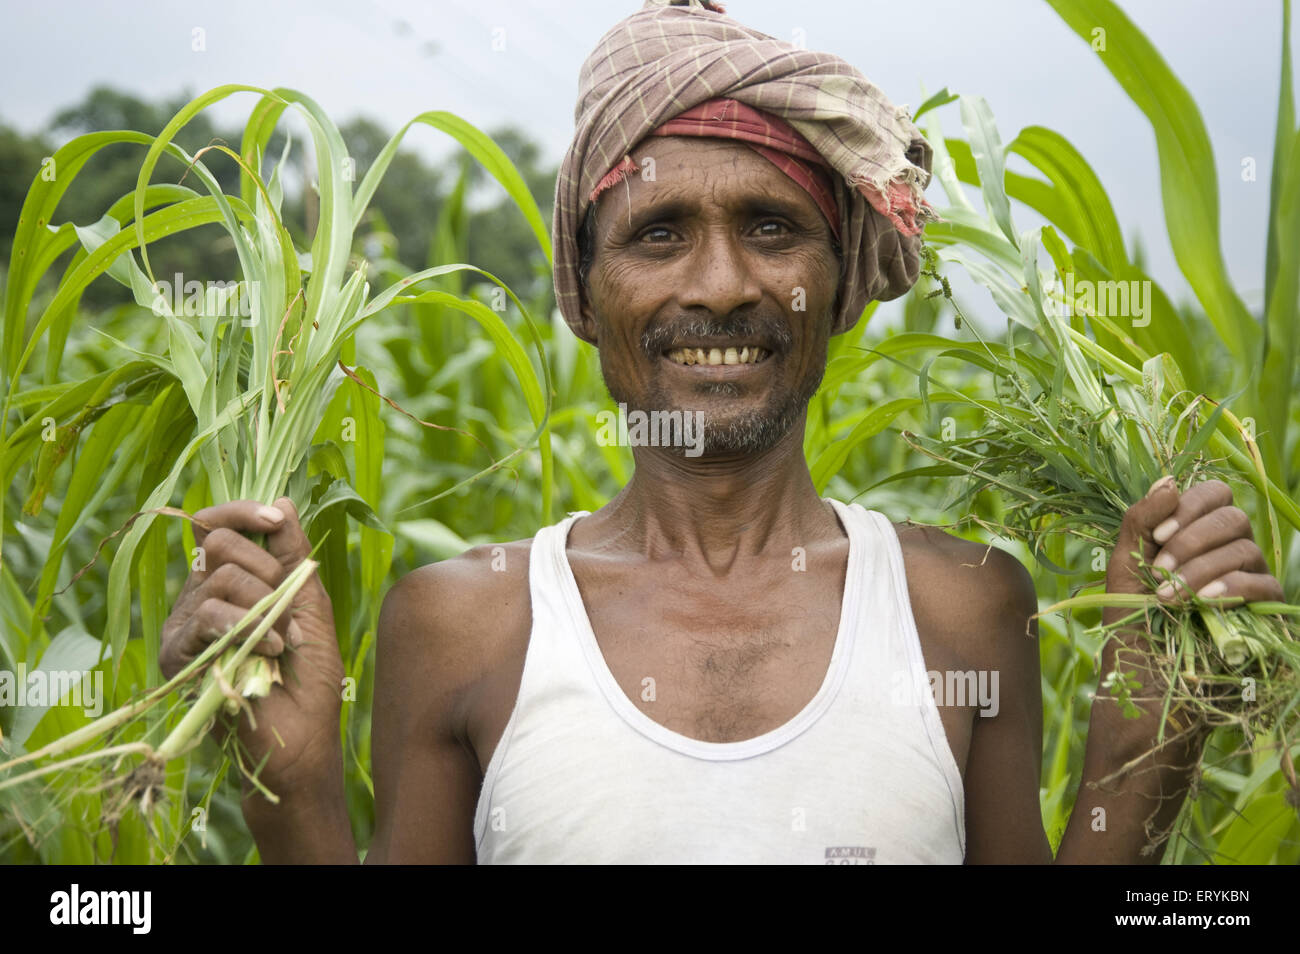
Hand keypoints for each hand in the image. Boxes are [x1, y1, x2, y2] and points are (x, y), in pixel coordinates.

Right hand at [160, 496, 344, 800]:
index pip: (218, 527)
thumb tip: (280, 499)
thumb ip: (292, 554)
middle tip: (288, 610)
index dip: (243, 512)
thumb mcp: (310, 602)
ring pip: (219, 576)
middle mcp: (199, 599)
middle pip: (219, 543)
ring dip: (266, 603)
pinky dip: (248, 625)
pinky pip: (207, 615)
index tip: (275, 520)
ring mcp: (184, 627)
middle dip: (267, 569)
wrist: (301, 740)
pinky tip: (270, 650)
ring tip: (283, 640)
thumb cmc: (309, 676)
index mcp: (229, 583)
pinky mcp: (176, 656)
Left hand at [1105, 476, 1283, 627]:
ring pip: (1244, 549)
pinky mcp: (1264, 607)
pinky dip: (1230, 587)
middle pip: (1232, 518)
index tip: (1158, 536)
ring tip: (1169, 597)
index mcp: (1197, 530)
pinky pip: (1263, 583)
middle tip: (1159, 572)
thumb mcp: (1125, 562)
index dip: (1189, 508)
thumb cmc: (1132, 614)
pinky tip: (1203, 602)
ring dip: (1200, 570)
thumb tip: (1169, 480)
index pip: (1214, 494)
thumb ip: (1142, 519)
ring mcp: (1250, 575)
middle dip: (1191, 542)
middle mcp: (1228, 546)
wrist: (1143, 668)